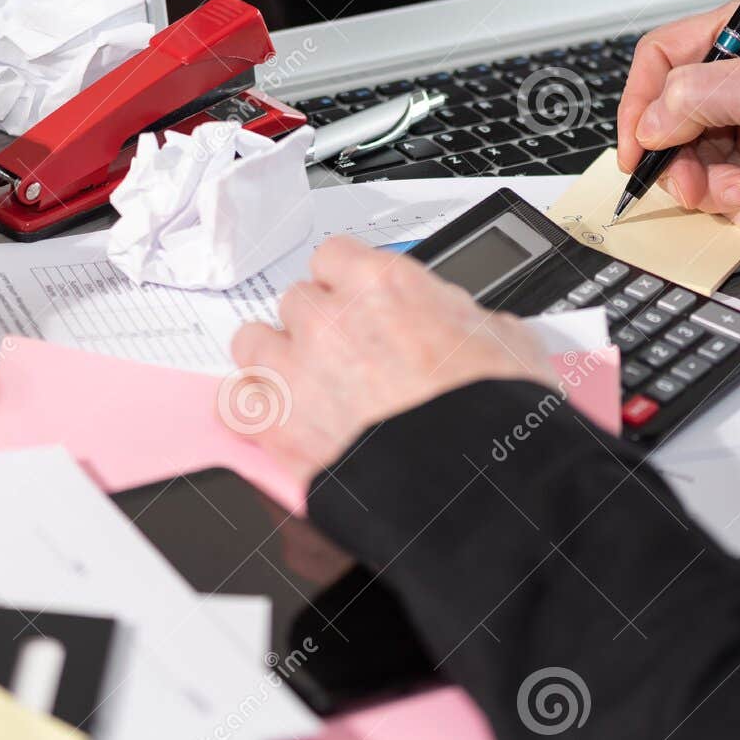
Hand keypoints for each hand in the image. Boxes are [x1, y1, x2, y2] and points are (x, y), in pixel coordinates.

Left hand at [229, 237, 554, 489]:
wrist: (470, 483)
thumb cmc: (492, 414)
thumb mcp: (504, 340)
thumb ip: (461, 319)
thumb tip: (469, 323)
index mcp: (383, 286)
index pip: (334, 256)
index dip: (345, 282)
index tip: (353, 299)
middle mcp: (330, 320)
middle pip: (297, 300)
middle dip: (317, 325)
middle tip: (343, 353)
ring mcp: (296, 372)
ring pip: (252, 340)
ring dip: (274, 358)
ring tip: (301, 381)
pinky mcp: (275, 427)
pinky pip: (235, 400)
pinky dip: (252, 409)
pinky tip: (275, 418)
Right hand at [617, 0, 739, 241]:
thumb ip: (704, 95)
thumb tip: (652, 120)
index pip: (663, 58)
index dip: (641, 104)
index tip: (637, 148)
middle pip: (670, 121)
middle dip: (684, 162)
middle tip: (699, 187)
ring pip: (693, 165)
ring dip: (721, 190)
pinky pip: (724, 194)